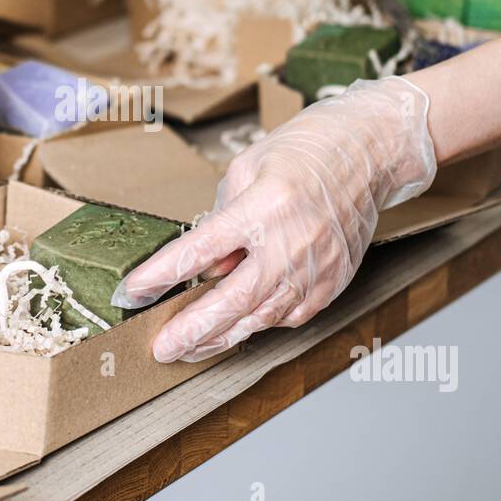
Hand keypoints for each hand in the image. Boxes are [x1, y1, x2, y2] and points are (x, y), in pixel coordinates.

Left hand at [113, 76, 436, 362]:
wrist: (369, 152)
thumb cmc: (305, 151)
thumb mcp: (248, 168)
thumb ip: (222, 219)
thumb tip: (206, 265)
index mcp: (263, 207)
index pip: (199, 252)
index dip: (160, 277)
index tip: (132, 294)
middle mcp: (290, 244)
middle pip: (232, 302)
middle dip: (191, 330)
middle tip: (161, 348)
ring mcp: (315, 270)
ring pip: (260, 319)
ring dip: (220, 338)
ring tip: (187, 349)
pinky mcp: (331, 284)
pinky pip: (287, 316)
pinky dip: (257, 325)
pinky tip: (235, 330)